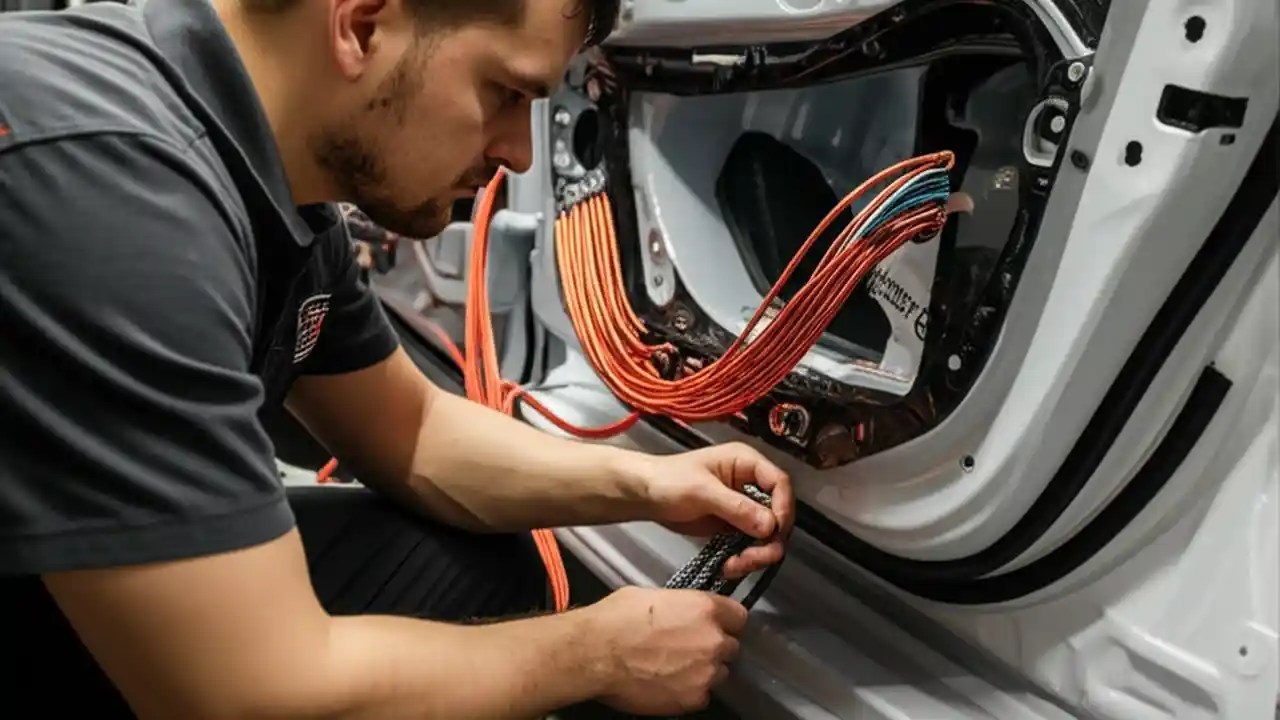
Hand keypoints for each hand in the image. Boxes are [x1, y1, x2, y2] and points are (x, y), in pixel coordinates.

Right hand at [588, 586, 745, 714]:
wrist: (596, 653)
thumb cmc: (616, 619)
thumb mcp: (653, 596)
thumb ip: (680, 606)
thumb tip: (681, 613)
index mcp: (705, 609)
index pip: (738, 616)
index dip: (725, 621)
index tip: (714, 625)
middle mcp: (713, 640)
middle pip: (730, 647)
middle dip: (713, 648)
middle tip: (688, 649)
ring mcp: (705, 672)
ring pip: (719, 673)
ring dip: (703, 671)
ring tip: (675, 669)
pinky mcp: (693, 699)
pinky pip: (702, 696)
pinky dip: (689, 692)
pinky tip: (667, 685)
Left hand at [639, 442, 793, 579]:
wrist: (644, 495)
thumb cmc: (669, 481)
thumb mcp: (702, 491)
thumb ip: (737, 507)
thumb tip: (770, 526)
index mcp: (746, 463)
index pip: (779, 483)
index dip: (783, 507)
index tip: (775, 532)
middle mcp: (750, 484)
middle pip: (778, 513)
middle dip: (769, 540)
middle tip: (753, 559)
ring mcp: (743, 506)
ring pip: (767, 533)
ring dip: (757, 554)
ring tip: (736, 566)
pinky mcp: (733, 526)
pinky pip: (750, 544)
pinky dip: (745, 558)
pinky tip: (730, 567)